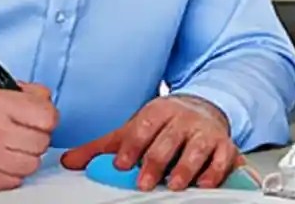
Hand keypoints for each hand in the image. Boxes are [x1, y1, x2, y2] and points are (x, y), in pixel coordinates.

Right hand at [0, 83, 58, 190]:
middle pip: (42, 141)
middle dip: (37, 137)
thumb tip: (48, 101)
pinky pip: (17, 179)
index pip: (47, 116)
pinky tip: (2, 160)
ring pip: (33, 163)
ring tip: (11, 148)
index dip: (48, 118)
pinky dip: (13, 172)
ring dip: (26, 157)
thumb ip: (27, 93)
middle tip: (23, 134)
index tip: (41, 119)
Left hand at [61, 94, 238, 190]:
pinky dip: (215, 171)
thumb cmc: (165, 125)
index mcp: (159, 111)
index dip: (133, 145)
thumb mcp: (133, 130)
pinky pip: (222, 157)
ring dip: (185, 168)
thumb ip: (102, 148)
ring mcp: (205, 131)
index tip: (122, 164)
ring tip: (174, 184)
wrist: (203, 109)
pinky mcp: (224, 144)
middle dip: (156, 161)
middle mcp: (183, 118)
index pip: (144, 126)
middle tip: (143, 181)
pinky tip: (204, 182)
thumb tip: (70, 161)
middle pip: (169, 139)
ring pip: (196, 148)